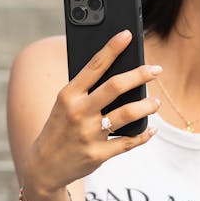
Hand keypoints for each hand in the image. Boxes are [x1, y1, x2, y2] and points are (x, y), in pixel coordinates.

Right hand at [25, 30, 160, 193]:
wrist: (43, 165)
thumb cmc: (60, 127)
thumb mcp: (64, 105)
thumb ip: (86, 90)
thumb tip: (121, 73)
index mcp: (68, 95)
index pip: (94, 66)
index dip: (112, 48)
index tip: (128, 34)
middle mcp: (78, 112)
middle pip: (115, 87)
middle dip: (139, 75)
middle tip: (155, 70)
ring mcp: (88, 134)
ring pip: (128, 114)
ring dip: (146, 106)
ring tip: (155, 103)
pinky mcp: (98, 155)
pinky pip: (128, 142)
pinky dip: (143, 134)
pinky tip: (151, 128)